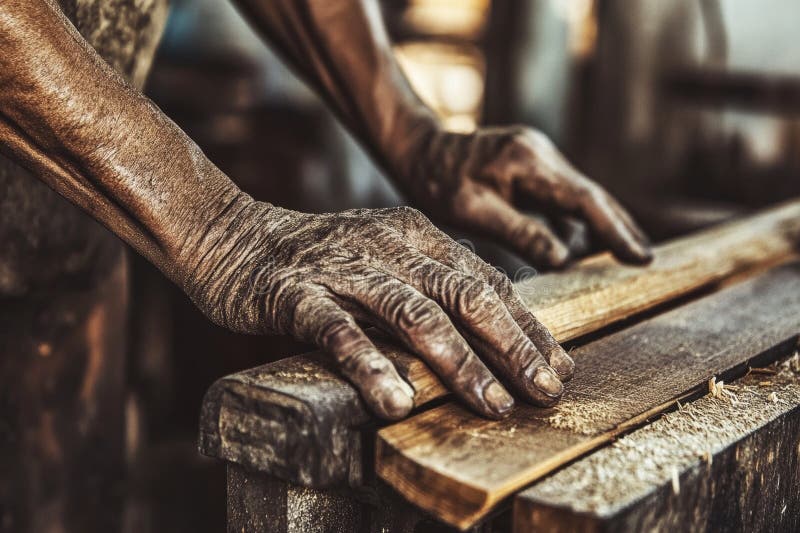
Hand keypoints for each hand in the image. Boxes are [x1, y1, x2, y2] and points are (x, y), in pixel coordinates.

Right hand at [180, 199, 573, 419]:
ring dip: (457, 362)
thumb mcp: (385, 253)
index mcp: (416, 234)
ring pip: (412, 314)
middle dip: (511, 345)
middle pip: (463, 296)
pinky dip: (370, 366)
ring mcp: (343, 268)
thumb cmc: (320, 255)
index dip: (527, 324)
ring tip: (492, 404)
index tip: (560, 365)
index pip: (485, 281)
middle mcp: (388, 246)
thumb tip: (493, 321)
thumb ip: (431, 279)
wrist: (233, 236)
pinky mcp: (297, 293)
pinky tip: (395, 402)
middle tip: (545, 390)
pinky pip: (338, 332)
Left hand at [395, 126, 651, 266]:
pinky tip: (582, 242)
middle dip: (618, 227)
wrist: (418, 149)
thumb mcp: (472, 212)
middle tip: (645, 259)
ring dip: (599, 223)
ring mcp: (537, 155)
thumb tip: (566, 260)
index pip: (584, 201)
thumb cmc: (437, 182)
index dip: (615, 230)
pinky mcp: (530, 163)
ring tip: (624, 255)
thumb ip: (520, 234)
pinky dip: (575, 218)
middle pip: (591, 195)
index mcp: (528, 162)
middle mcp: (541, 153)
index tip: (640, 258)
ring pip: (579, 194)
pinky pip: (561, 194)